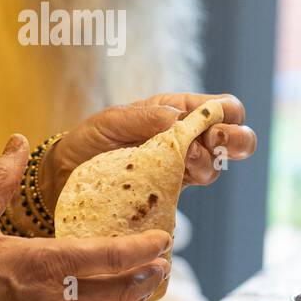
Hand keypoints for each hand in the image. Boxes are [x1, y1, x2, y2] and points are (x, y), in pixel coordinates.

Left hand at [42, 92, 257, 204]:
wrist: (64, 176)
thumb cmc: (89, 140)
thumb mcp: (113, 120)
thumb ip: (146, 117)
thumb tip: (179, 119)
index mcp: (177, 111)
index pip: (223, 107)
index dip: (230, 114)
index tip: (213, 124)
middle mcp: (186, 139)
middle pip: (235, 138)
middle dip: (235, 140)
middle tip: (212, 143)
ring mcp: (180, 168)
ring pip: (217, 167)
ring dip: (208, 163)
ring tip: (183, 161)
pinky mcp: (170, 193)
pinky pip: (192, 192)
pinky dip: (188, 187)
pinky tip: (172, 183)